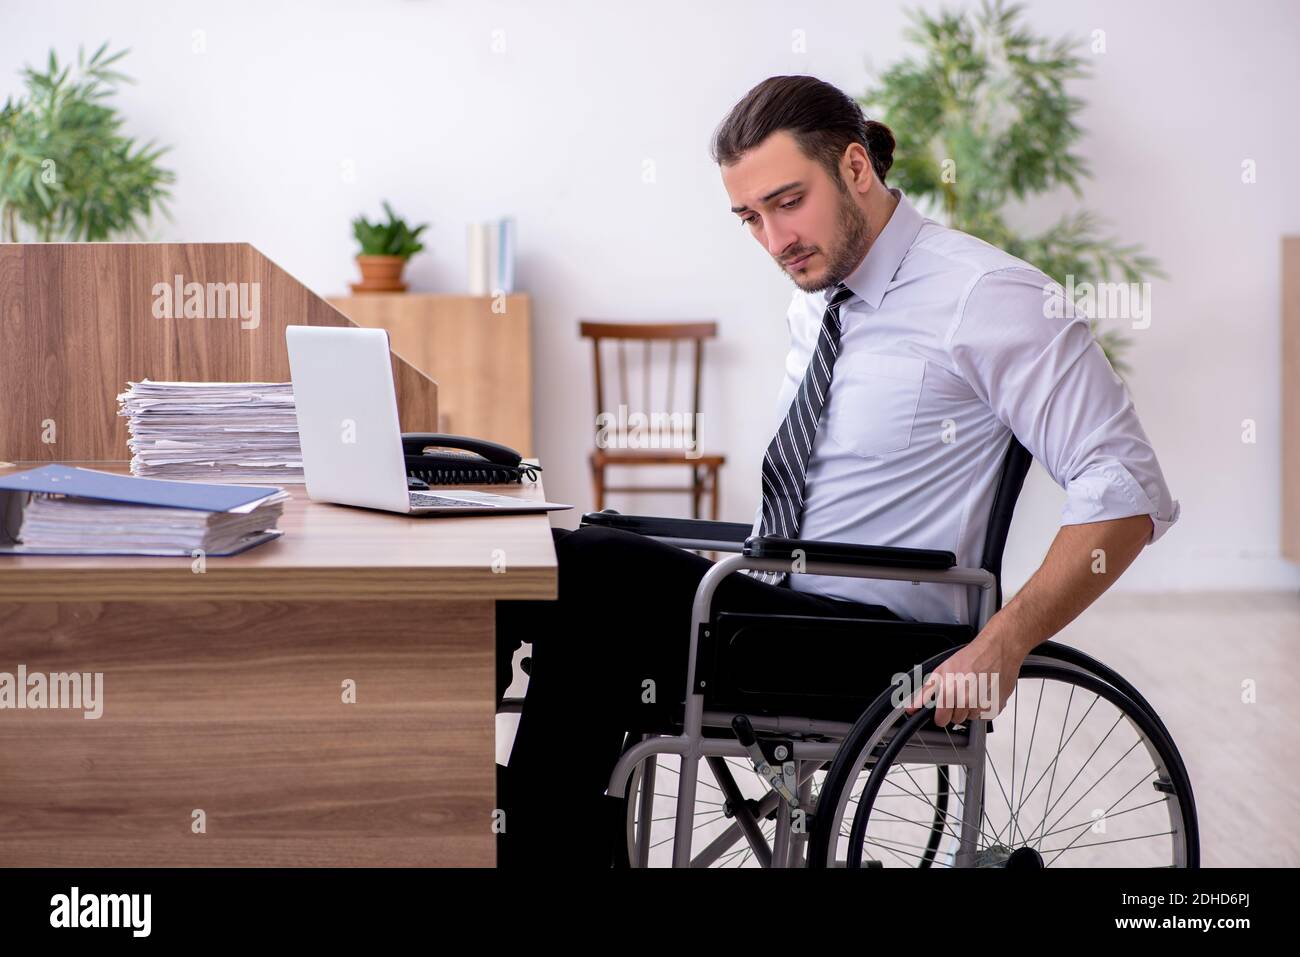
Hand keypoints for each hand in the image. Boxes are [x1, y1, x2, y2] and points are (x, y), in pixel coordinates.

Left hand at [904, 631, 1023, 727]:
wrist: (997, 651)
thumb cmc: (970, 658)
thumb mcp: (941, 671)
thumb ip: (925, 692)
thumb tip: (911, 708)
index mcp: (950, 693)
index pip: (941, 721)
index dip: (940, 714)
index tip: (942, 709)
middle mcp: (967, 701)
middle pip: (956, 720)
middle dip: (955, 709)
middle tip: (959, 692)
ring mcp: (983, 706)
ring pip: (971, 718)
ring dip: (970, 708)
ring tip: (972, 690)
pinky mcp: (997, 707)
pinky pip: (985, 715)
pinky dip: (983, 707)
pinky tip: (983, 692)